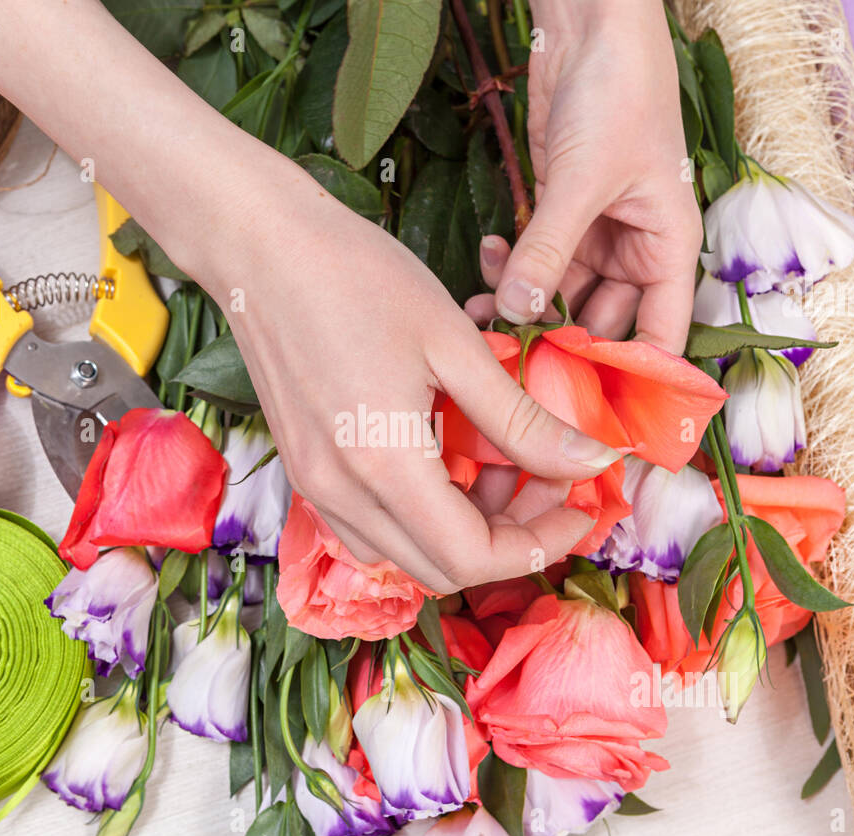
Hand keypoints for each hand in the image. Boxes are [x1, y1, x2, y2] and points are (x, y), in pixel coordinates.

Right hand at [194, 164, 621, 592]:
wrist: (260, 248)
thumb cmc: (357, 277)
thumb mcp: (455, 343)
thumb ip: (522, 419)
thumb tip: (592, 460)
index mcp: (383, 464)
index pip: (470, 558)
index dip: (536, 545)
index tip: (579, 505)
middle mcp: (341, 493)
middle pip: (440, 569)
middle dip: (509, 539)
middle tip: (550, 480)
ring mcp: (315, 486)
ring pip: (405, 554)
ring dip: (465, 529)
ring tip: (501, 465)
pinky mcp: (305, 471)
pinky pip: (372, 526)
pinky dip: (422, 515)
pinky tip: (447, 458)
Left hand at [470, 0, 700, 353]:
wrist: (591, 29)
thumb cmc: (619, 94)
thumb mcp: (584, 179)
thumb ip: (550, 249)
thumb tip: (519, 311)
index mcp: (668, 250)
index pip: (659, 336)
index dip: (632, 378)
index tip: (591, 414)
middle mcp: (635, 252)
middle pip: (600, 323)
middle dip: (557, 343)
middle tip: (511, 365)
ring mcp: (594, 235)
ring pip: (559, 295)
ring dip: (523, 308)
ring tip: (481, 314)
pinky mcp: (557, 216)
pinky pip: (534, 262)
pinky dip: (511, 269)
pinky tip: (489, 261)